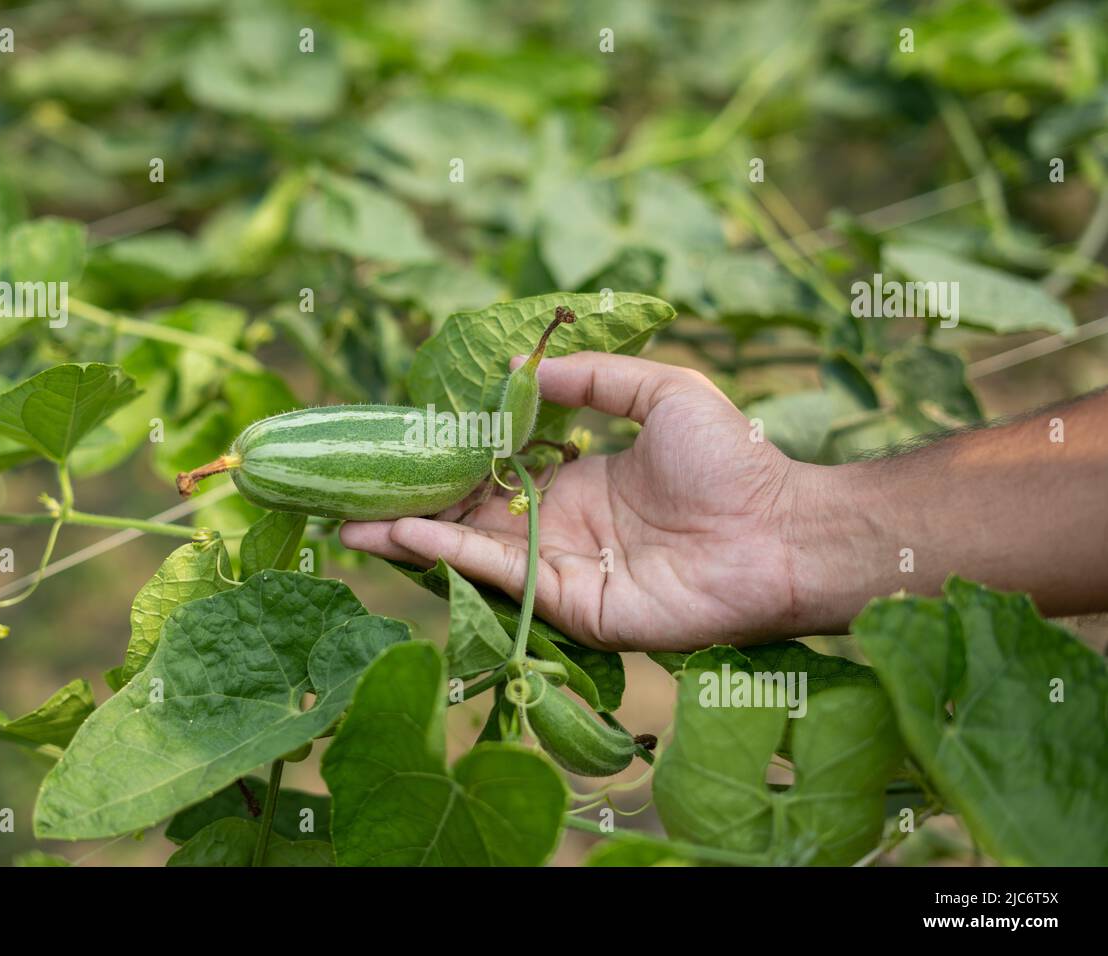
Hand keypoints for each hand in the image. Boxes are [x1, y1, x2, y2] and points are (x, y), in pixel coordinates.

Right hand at [340, 352, 806, 650]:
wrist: (782, 530)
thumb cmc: (734, 459)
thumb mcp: (661, 390)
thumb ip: (592, 379)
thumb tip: (520, 364)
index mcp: (578, 483)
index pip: (493, 476)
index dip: (445, 464)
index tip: (395, 449)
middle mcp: (560, 529)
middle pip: (468, 519)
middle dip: (410, 508)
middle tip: (348, 496)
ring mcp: (562, 571)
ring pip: (472, 553)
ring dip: (412, 538)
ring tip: (350, 525)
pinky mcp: (570, 606)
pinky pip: (502, 577)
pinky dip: (452, 557)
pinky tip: (407, 535)